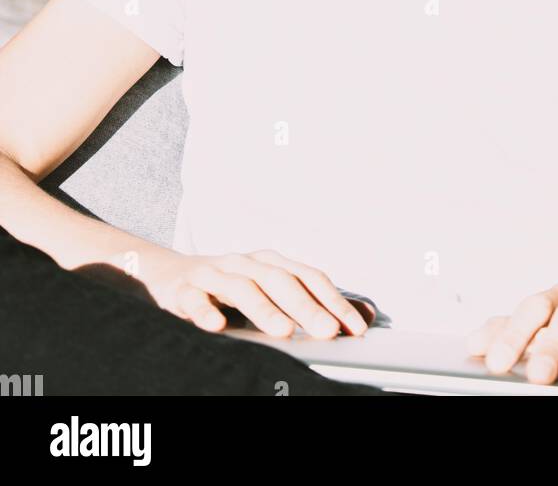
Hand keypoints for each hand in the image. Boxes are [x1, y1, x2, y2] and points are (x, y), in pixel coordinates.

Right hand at [132, 245, 370, 338]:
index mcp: (269, 262)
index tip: (354, 327)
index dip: (333, 300)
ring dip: (264, 310)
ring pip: (241, 288)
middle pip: (279, 281)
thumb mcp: (264, 289)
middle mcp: (244, 264)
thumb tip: (348, 321)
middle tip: (327, 331)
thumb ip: (301, 302)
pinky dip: (206, 311)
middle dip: (306, 307)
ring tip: (284, 331)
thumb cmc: (228, 287)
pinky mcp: (183, 289)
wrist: (168, 276)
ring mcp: (213, 274)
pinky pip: (195, 298)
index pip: (308, 277)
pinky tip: (217, 325)